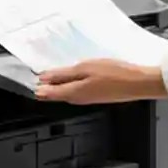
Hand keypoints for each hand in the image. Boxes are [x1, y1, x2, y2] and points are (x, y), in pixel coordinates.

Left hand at [35, 58, 167, 103]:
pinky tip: (73, 76)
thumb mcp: (85, 68)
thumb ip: (63, 74)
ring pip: (67, 92)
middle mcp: (79, 98)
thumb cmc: (115, 73)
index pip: (47, 93)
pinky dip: (71, 83)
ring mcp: (89, 98)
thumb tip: (44, 78)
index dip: (37, 86)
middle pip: (56, 93)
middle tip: (37, 76)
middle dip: (46, 85)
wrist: (138, 82)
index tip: (28, 79)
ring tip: (51, 74)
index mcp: (73, 93)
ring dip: (58, 84)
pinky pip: (78, 90)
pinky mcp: (97, 95)